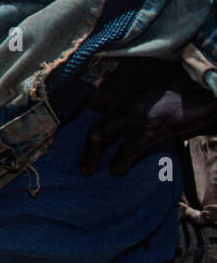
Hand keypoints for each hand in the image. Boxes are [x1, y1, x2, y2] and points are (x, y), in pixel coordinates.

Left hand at [81, 66, 216, 176]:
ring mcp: (136, 112)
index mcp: (122, 91)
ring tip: (87, 171)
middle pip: (89, 119)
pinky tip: (115, 171)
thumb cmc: (180, 94)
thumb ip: (134, 105)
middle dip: (78, 139)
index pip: (87, 96)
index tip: (60, 121)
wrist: (206, 90)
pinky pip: (129, 147)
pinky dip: (120, 161)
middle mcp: (123, 99)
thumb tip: (121, 121)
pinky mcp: (152, 126)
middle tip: (75, 158)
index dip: (71, 107)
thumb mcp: (151, 95)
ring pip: (101, 133)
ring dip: (91, 154)